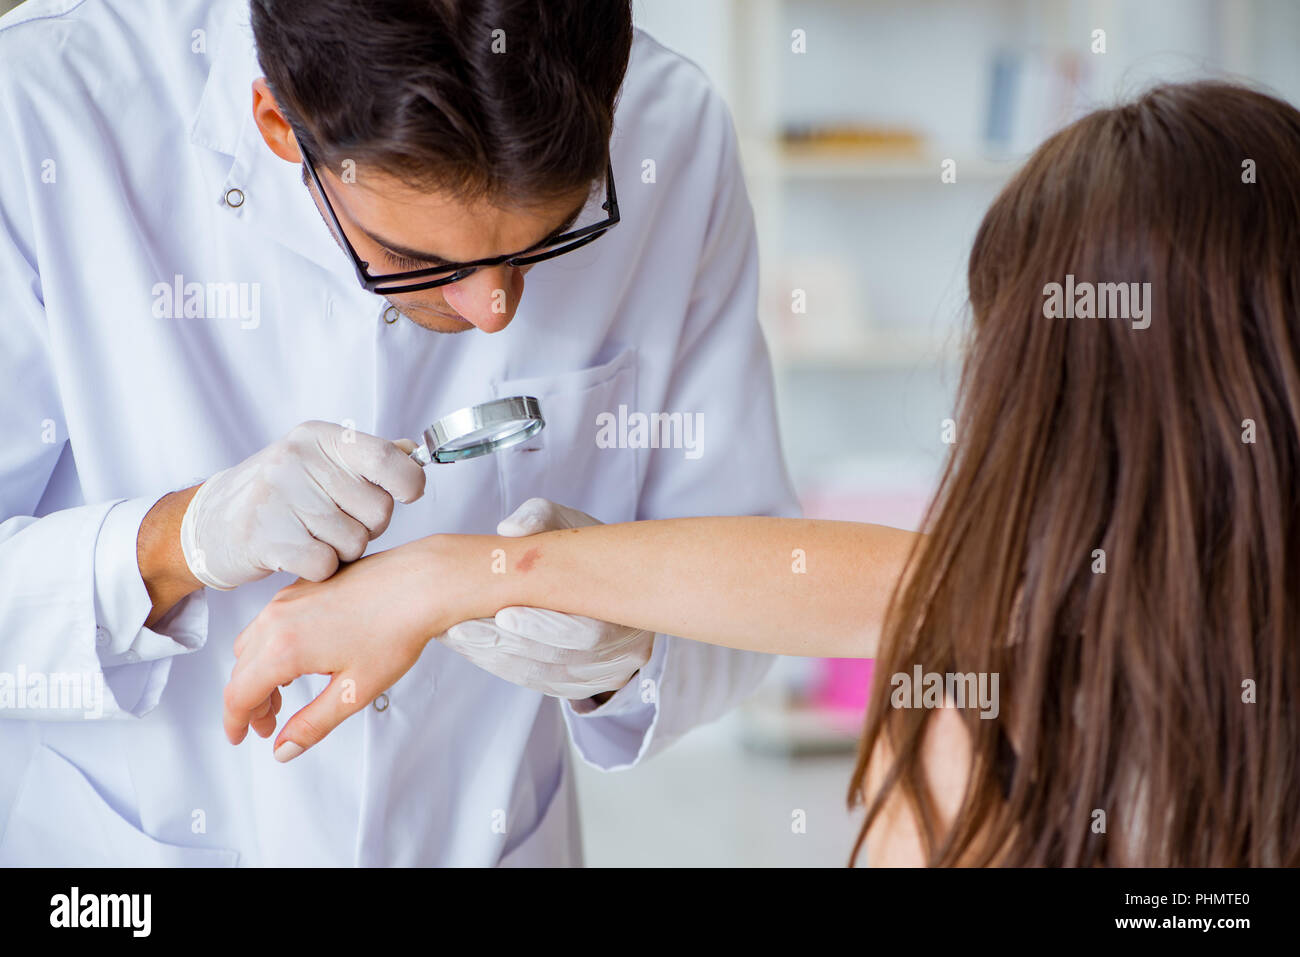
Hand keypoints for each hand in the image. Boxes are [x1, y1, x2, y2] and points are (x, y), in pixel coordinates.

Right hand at [181, 421, 424, 589]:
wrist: (209, 523)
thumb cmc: (279, 495)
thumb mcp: (319, 462)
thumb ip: (368, 458)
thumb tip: (414, 453)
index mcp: (319, 438)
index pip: (387, 459)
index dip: (409, 483)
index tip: (405, 494)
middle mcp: (298, 460)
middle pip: (379, 511)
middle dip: (367, 526)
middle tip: (334, 521)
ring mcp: (278, 497)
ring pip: (355, 542)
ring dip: (342, 550)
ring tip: (312, 535)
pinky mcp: (265, 537)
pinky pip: (327, 565)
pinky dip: (320, 568)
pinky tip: (298, 553)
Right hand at [223, 541, 444, 758]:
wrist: (422, 583)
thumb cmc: (396, 631)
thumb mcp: (354, 691)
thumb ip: (312, 725)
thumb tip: (283, 749)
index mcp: (284, 649)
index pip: (238, 694)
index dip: (235, 722)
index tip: (240, 738)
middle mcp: (277, 618)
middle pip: (241, 669)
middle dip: (249, 702)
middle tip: (270, 725)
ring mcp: (288, 598)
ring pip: (251, 643)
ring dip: (257, 673)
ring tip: (284, 695)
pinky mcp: (302, 586)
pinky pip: (269, 621)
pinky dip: (270, 647)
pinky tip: (299, 659)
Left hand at [438, 498, 652, 701]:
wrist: (604, 577)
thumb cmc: (583, 549)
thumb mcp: (568, 523)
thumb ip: (540, 518)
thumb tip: (510, 529)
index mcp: (630, 610)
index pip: (588, 633)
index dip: (543, 627)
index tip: (501, 614)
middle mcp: (627, 649)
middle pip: (563, 659)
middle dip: (510, 645)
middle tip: (464, 631)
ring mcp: (607, 673)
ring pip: (546, 676)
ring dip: (497, 658)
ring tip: (458, 637)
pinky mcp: (584, 685)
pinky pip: (540, 682)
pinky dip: (503, 665)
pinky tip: (474, 647)